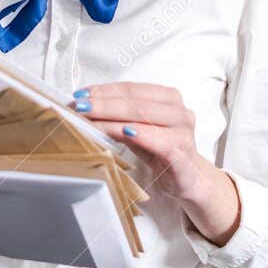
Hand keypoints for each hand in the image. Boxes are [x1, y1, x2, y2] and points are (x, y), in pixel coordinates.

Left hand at [70, 81, 240, 246]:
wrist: (188, 179)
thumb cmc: (160, 151)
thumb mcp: (137, 131)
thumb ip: (117, 118)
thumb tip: (85, 108)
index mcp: (168, 97)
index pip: (131, 88)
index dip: (104, 90)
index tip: (80, 95)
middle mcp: (179, 109)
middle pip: (135, 101)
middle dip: (103, 103)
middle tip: (79, 107)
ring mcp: (183, 130)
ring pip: (143, 117)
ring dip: (112, 118)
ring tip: (89, 121)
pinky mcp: (181, 151)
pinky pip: (157, 140)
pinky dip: (139, 134)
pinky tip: (123, 132)